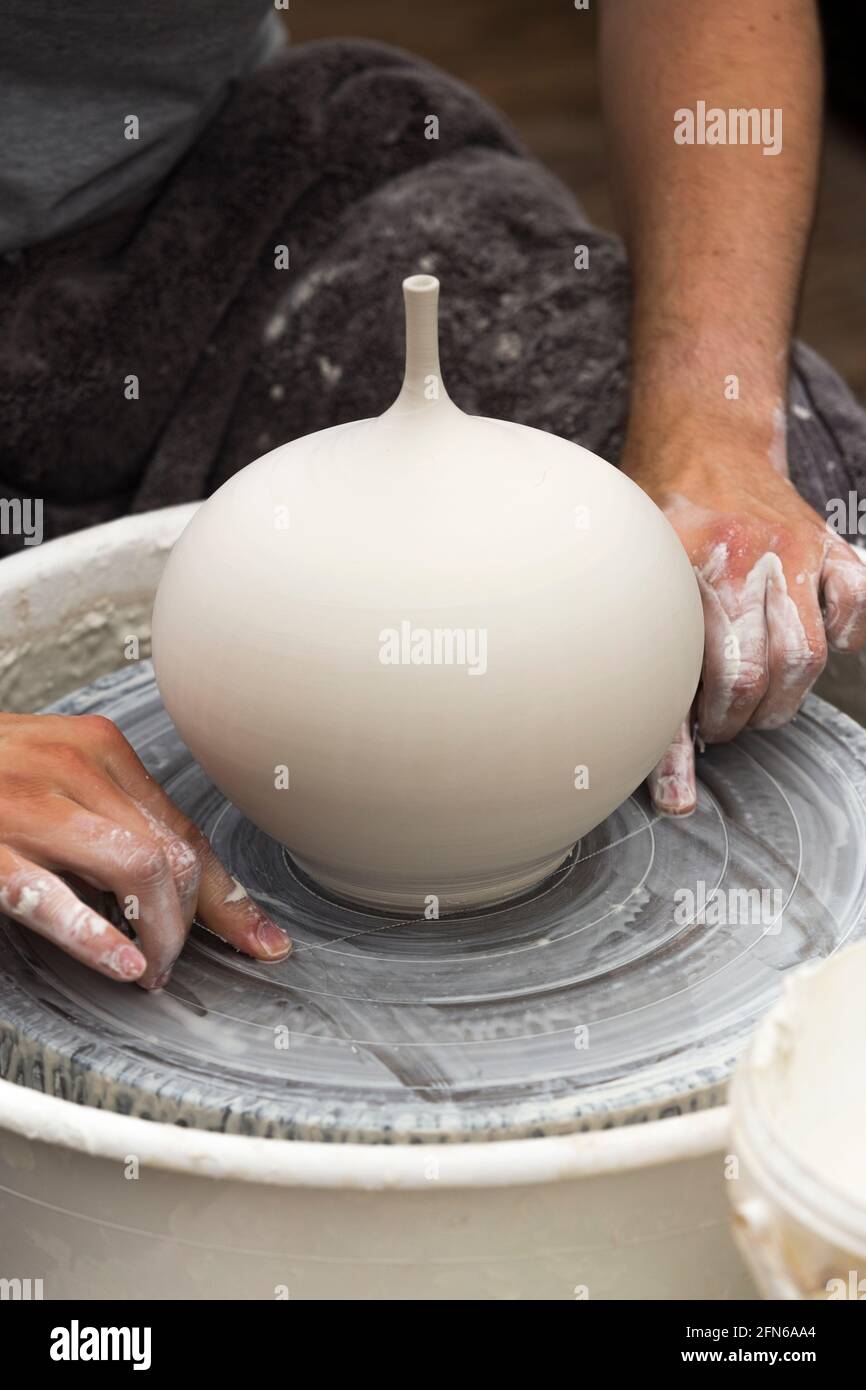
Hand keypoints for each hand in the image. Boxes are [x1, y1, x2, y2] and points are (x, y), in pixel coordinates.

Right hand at [0, 712, 291, 987]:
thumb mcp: (55, 776)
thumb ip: (110, 815)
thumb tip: (174, 880)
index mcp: (99, 750)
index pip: (186, 832)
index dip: (228, 896)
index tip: (262, 939)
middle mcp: (74, 768)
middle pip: (173, 856)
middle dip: (193, 925)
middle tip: (178, 964)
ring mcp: (28, 805)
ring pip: (138, 871)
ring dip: (157, 935)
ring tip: (149, 968)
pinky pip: (52, 898)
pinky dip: (96, 937)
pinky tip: (121, 964)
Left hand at [623, 426, 865, 815]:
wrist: (702, 437)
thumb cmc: (655, 518)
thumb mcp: (635, 577)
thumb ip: (644, 660)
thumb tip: (653, 758)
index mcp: (690, 569)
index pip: (707, 676)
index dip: (700, 730)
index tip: (693, 746)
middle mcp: (745, 558)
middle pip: (761, 673)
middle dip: (740, 718)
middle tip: (720, 724)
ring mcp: (792, 550)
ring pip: (809, 651)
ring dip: (785, 697)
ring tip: (759, 704)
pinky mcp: (824, 544)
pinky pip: (858, 599)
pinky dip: (849, 634)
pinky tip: (820, 648)